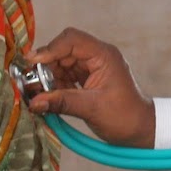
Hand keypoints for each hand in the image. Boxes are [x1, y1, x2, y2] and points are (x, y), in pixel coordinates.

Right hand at [26, 28, 155, 148]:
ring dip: (46, 77)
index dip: (50, 49)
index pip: (72, 40)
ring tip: (33, 92)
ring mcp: (91, 68)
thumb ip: (63, 102)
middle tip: (28, 82)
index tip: (32, 63)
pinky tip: (44, 97)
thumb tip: (34, 101)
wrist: (141, 130)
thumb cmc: (125, 117)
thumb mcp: (92, 108)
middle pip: (63, 51)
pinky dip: (53, 85)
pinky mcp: (86, 80)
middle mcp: (97, 57)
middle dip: (44, 65)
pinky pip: (65, 76)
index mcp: (104, 55)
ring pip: (61, 64)